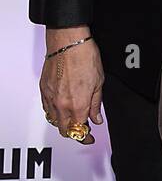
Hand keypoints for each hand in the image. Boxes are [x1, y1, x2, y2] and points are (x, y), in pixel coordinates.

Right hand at [40, 27, 104, 143]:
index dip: (86, 136)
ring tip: (73, 119)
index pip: (80, 130)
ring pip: (54, 121)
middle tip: (82, 131)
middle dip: (74, 133)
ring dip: (64, 124)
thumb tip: (96, 118)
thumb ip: (96, 104)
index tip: (90, 137)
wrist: (68, 42)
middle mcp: (62, 104)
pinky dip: (54, 113)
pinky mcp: (43, 89)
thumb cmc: (85, 57)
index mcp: (78, 104)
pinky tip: (61, 110)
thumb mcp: (99, 82)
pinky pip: (46, 109)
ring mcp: (51, 97)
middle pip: (65, 130)